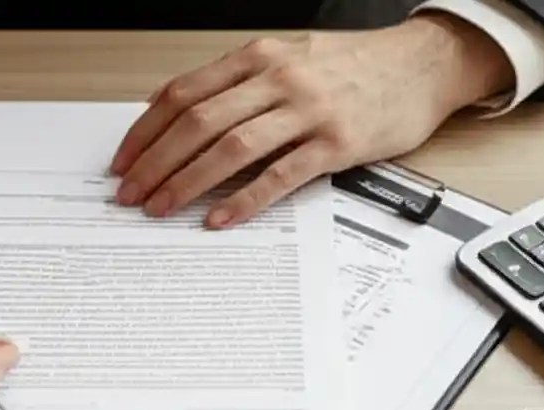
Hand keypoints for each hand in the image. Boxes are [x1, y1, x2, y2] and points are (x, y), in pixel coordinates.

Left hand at [110, 14, 512, 227]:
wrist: (421, 65)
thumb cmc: (352, 67)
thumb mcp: (287, 57)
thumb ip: (234, 80)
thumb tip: (173, 106)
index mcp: (258, 57)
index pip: (184, 94)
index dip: (145, 131)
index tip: (123, 161)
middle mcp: (278, 79)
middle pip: (198, 122)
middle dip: (155, 162)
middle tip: (129, 194)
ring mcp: (307, 111)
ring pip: (230, 148)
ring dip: (187, 182)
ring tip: (162, 208)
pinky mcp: (336, 144)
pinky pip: (279, 176)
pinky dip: (244, 199)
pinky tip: (219, 218)